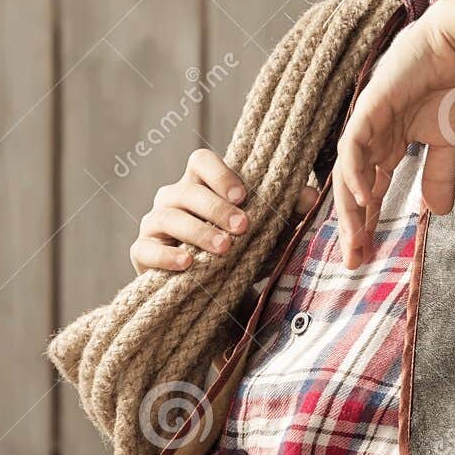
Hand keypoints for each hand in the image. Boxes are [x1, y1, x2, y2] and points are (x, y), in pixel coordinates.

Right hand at [130, 148, 317, 274]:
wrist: (215, 294)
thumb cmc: (241, 252)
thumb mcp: (269, 232)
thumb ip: (289, 212)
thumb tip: (312, 197)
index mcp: (200, 184)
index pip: (200, 161)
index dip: (220, 174)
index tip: (244, 196)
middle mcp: (173, 198)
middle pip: (186, 190)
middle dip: (216, 208)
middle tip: (243, 227)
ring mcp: (154, 224)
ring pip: (168, 217)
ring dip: (198, 231)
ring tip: (224, 249)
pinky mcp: (142, 253)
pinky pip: (147, 249)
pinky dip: (167, 256)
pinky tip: (189, 264)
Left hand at [333, 11, 454, 267]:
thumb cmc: (451, 85)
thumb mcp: (446, 144)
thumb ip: (438, 176)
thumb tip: (438, 214)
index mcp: (386, 146)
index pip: (369, 193)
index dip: (366, 225)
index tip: (366, 257)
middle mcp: (371, 138)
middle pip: (353, 189)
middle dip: (352, 227)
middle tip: (354, 262)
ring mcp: (367, 121)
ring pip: (348, 171)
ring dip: (349, 206)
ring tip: (355, 238)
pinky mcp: (370, 106)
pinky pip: (355, 144)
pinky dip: (355, 172)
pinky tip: (362, 198)